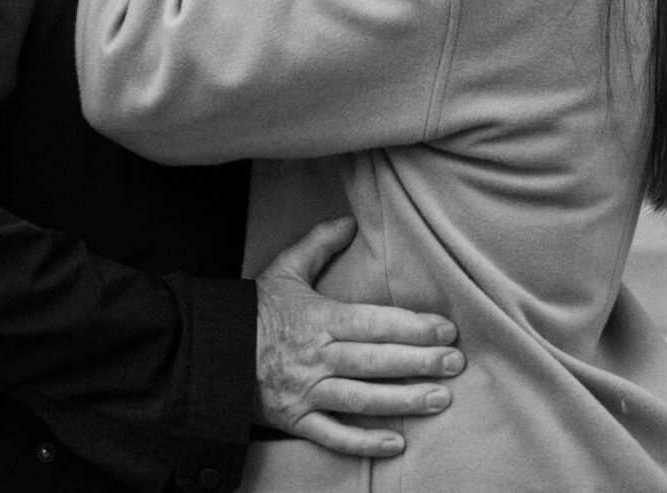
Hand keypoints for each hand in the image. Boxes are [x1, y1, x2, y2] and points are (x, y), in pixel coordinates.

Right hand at [255, 217, 462, 457]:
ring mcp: (306, 390)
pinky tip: (396, 443)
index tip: (445, 330)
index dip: (412, 327)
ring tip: (441, 399)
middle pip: (375, 361)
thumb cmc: (254, 310)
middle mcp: (316, 356)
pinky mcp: (296, 418)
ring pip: (363, 398)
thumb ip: (317, 245)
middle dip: (419, 362)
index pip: (373, 323)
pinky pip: (334, 435)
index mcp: (317, 319)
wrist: (211, 349)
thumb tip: (348, 222)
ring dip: (404, 401)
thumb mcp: (283, 270)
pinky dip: (364, 442)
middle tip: (455, 364)